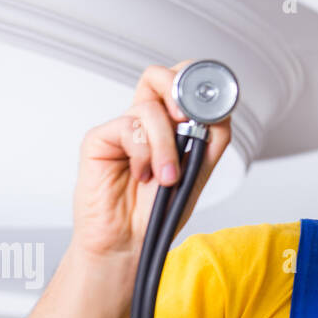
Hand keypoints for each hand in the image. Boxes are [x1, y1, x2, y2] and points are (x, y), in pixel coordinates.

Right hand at [70, 60, 232, 264]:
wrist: (131, 241)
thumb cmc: (162, 209)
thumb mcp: (200, 170)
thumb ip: (212, 137)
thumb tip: (217, 108)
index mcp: (171, 123)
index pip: (182, 82)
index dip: (196, 82)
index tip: (209, 106)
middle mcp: (146, 121)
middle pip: (158, 76)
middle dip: (177, 91)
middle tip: (186, 120)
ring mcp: (122, 128)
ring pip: (150, 107)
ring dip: (166, 145)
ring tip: (167, 176)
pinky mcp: (100, 139)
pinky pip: (129, 127)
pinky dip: (144, 153)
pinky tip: (142, 175)